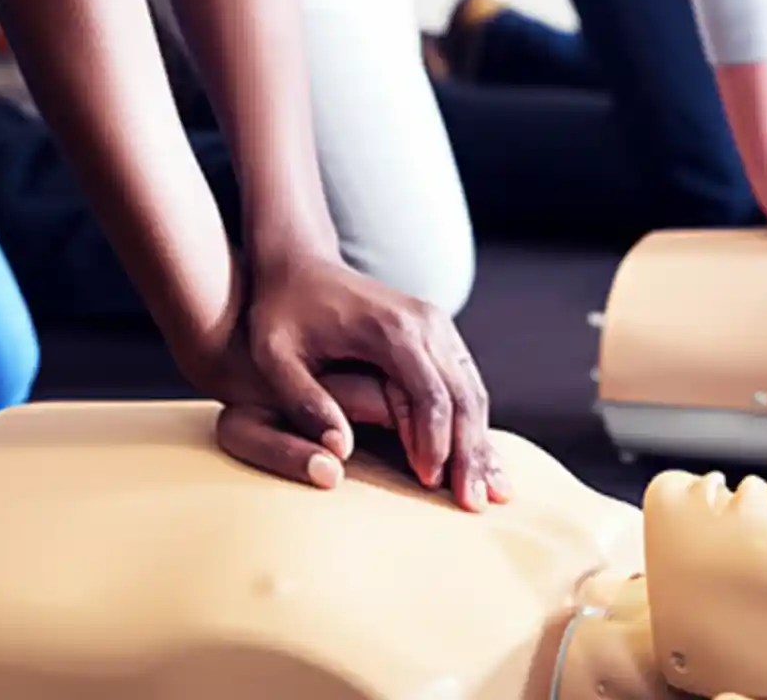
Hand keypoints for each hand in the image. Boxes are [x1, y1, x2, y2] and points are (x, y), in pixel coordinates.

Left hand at [179, 318, 507, 504]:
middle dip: (470, 454)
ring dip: (482, 443)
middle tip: (473, 504)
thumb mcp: (274, 355)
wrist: (300, 263)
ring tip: (491, 491)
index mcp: (391, 330)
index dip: (433, 443)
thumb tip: (340, 451)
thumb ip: (303, 400)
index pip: (429, 395)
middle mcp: (426, 323)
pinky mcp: (438, 334)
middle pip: (463, 396)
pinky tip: (481, 460)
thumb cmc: (281, 312)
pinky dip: (475, 424)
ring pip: (473, 391)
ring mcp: (437, 325)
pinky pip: (466, 384)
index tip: (428, 484)